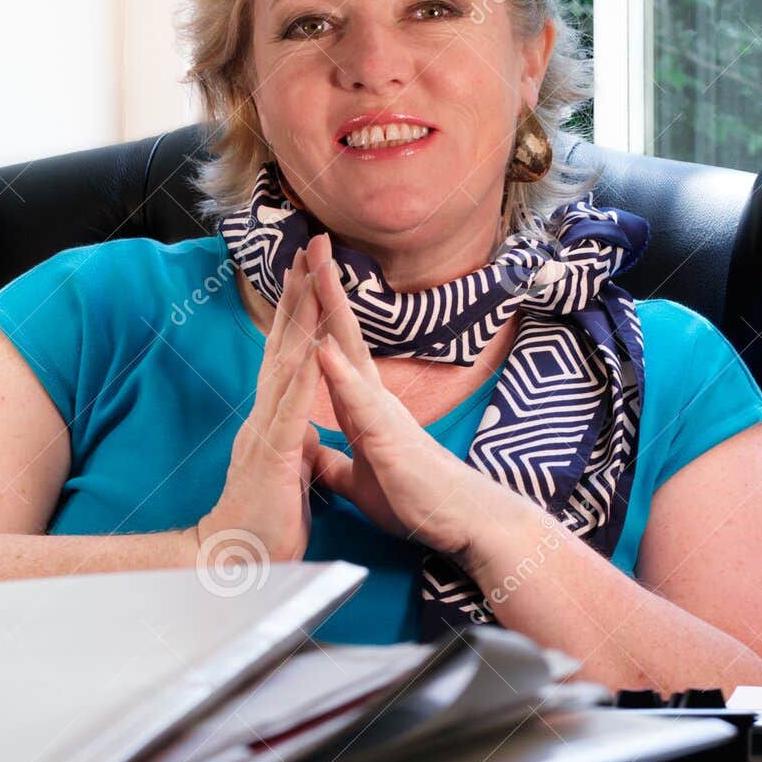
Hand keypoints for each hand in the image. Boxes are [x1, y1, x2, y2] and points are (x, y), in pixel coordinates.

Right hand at [194, 246, 322, 566]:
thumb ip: (295, 446)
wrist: (234, 561)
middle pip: (283, 343)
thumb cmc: (263, 521)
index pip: (289, 355)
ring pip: (285, 363)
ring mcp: (266, 431)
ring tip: (310, 276)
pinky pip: (289, 408)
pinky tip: (312, 346)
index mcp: (273, 419)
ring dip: (298, 318)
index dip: (299, 313)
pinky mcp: (272, 454)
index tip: (310, 273)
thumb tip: (306, 430)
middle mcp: (265, 415)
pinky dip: (302, 375)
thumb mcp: (288, 473)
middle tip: (307, 246)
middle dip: (296, 294)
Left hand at [304, 234, 521, 568]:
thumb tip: (312, 452)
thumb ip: (335, 463)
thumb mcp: (359, 480)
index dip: (318, 312)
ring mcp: (382, 411)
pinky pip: (358, 399)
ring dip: (331, 308)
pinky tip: (319, 346)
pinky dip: (337, 372)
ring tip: (314, 266)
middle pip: (343, 331)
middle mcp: (373, 398)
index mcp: (363, 407)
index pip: (334, 348)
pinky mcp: (387, 435)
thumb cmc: (416, 499)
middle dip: (325, 286)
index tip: (302, 274)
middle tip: (311, 240)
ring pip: (350, 349)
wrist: (459, 522)